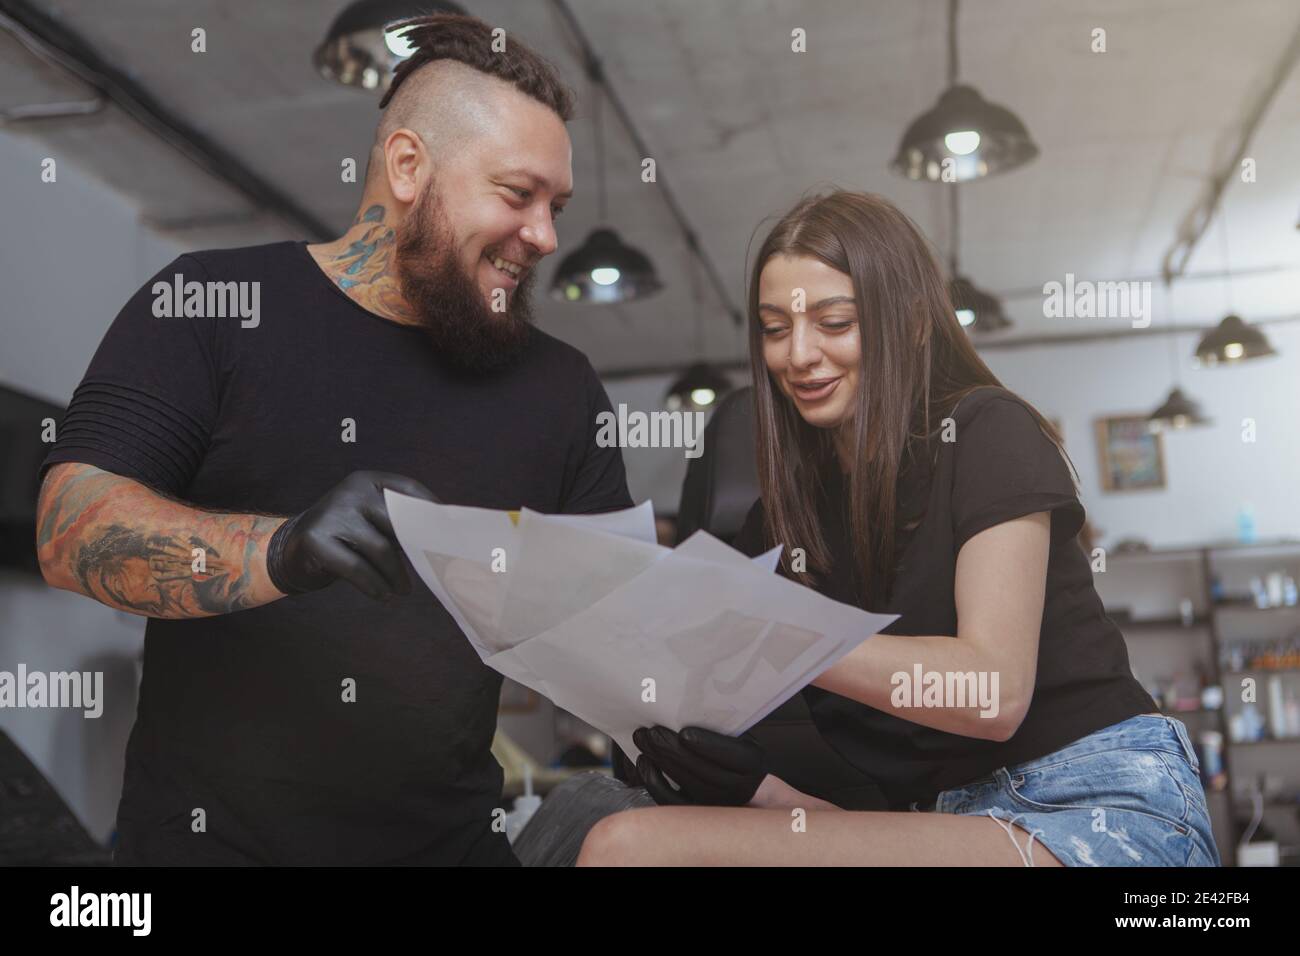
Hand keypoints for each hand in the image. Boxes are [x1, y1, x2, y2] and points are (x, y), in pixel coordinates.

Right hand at [266, 470, 437, 599]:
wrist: (292, 550)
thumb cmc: (347, 537)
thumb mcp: (373, 522)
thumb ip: (400, 525)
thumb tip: (442, 542)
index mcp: (367, 481)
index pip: (409, 490)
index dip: (432, 511)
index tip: (451, 533)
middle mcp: (350, 490)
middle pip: (398, 521)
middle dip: (418, 548)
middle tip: (433, 569)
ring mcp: (331, 512)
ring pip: (380, 549)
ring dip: (396, 575)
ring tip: (404, 591)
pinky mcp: (315, 539)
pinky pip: (356, 568)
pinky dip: (374, 585)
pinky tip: (384, 596)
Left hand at [632, 725, 764, 806]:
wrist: (744, 781)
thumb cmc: (734, 746)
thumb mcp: (738, 732)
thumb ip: (721, 722)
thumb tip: (693, 699)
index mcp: (751, 761)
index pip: (732, 755)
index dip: (708, 745)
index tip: (685, 733)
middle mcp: (738, 786)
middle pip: (703, 770)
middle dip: (673, 750)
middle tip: (651, 732)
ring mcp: (717, 802)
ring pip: (685, 783)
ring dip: (660, 760)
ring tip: (643, 739)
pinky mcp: (697, 810)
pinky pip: (672, 801)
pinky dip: (655, 782)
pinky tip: (645, 762)